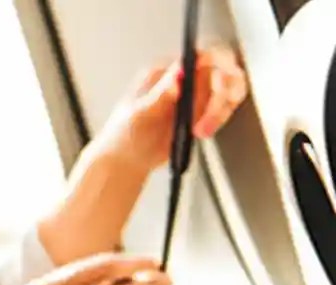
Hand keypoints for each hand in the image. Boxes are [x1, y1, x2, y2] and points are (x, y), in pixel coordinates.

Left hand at [97, 45, 248, 173]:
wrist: (126, 161)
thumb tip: (179, 71)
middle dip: (221, 94)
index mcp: (164, 72)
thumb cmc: (124, 136)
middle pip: (221, 69)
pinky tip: (201, 133)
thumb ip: (160, 94)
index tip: (216, 85)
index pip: (199, 55)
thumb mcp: (139, 115)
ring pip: (228, 88)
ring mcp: (194, 93)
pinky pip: (224, 107)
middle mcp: (182, 78)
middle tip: (206, 119)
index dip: (216, 65)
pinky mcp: (202, 110)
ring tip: (199, 131)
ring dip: (221, 110)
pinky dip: (219, 119)